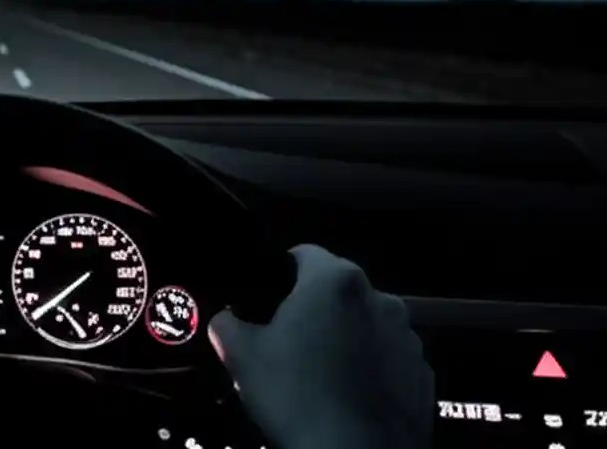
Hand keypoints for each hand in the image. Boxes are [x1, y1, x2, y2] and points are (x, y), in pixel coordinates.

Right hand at [209, 245, 432, 448]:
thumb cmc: (297, 395)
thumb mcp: (242, 356)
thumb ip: (227, 324)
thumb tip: (225, 319)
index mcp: (334, 280)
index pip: (303, 253)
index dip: (279, 273)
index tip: (266, 302)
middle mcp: (380, 297)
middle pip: (337, 290)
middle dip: (315, 309)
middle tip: (288, 343)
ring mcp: (408, 336)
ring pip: (366, 323)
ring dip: (347, 336)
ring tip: (321, 373)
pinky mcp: (423, 372)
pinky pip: (389, 358)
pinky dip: (372, 367)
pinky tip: (350, 394)